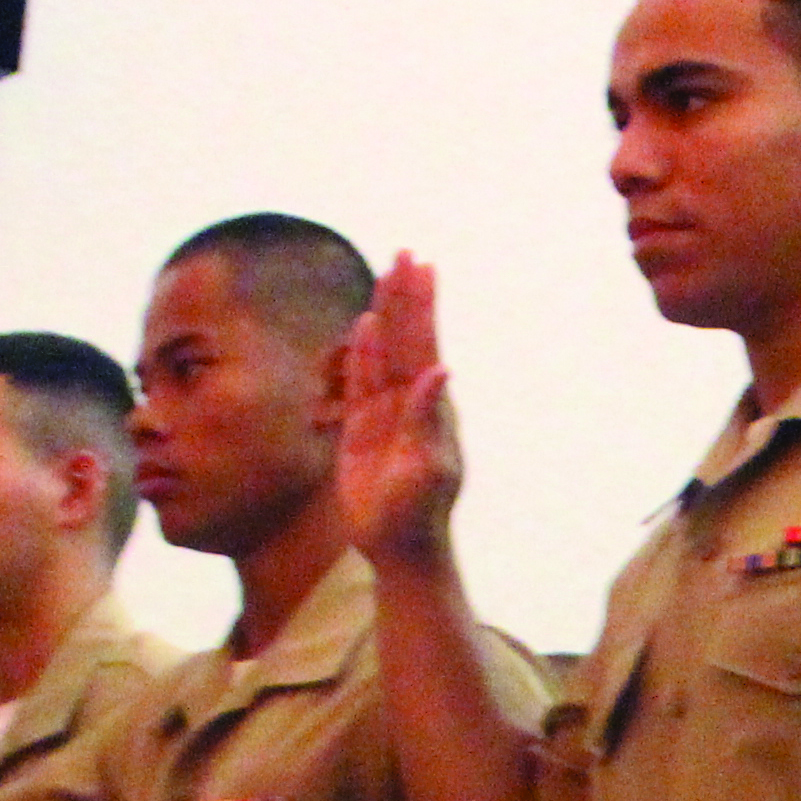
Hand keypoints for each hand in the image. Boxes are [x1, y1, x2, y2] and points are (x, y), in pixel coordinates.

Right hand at [326, 255, 465, 571]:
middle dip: (405, 297)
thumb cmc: (419, 513)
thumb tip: (440, 369)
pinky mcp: (363, 429)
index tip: (422, 267)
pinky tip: (363, 326)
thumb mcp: (428, 467)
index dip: (422, 306)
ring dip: (386, 316)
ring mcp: (386, 413)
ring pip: (383, 353)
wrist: (400, 547)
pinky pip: (361, 381)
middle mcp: (411, 402)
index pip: (425, 344)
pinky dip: (361, 353)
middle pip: (406, 338)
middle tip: (406, 253)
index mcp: (432, 406)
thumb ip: (427, 417)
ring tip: (387, 276)